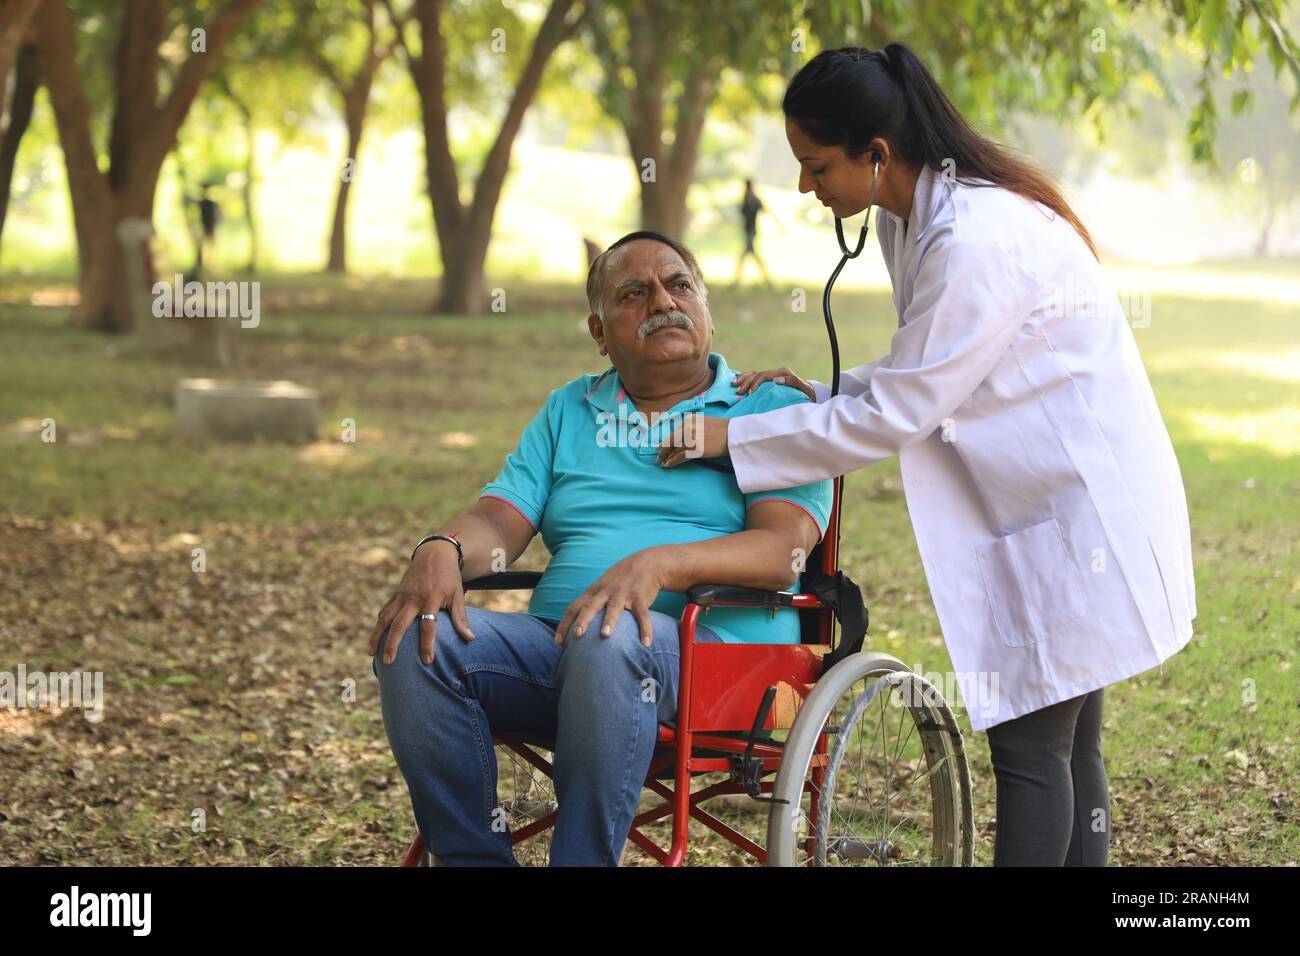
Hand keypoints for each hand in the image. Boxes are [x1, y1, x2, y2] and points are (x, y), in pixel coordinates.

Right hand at [368, 542, 475, 665]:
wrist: (434, 553)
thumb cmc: (449, 577)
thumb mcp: (457, 594)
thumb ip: (460, 618)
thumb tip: (470, 638)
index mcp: (432, 599)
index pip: (428, 625)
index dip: (427, 644)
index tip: (427, 661)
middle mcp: (414, 598)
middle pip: (400, 624)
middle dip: (393, 644)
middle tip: (389, 662)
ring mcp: (402, 595)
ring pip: (385, 618)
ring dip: (377, 635)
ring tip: (371, 654)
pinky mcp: (396, 593)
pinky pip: (385, 610)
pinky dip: (379, 624)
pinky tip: (375, 638)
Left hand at [554, 549, 668, 646]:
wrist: (646, 563)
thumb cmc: (619, 580)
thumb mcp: (601, 587)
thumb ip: (589, 603)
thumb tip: (574, 628)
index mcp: (593, 592)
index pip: (574, 608)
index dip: (564, 624)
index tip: (557, 642)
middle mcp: (605, 592)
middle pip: (590, 606)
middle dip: (583, 620)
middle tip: (576, 635)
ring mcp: (623, 594)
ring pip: (614, 608)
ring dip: (609, 621)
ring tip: (605, 635)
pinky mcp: (640, 597)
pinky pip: (642, 615)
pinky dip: (645, 629)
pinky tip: (646, 644)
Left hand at [656, 412, 728, 467]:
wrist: (735, 435)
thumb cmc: (723, 430)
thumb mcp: (704, 423)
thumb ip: (692, 429)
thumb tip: (679, 440)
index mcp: (689, 420)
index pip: (673, 433)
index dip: (665, 442)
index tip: (659, 448)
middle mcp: (688, 427)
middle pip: (670, 441)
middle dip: (662, 451)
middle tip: (658, 458)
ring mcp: (692, 438)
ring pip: (674, 450)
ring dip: (667, 458)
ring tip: (663, 464)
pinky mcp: (696, 449)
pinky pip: (680, 457)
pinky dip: (673, 462)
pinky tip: (669, 466)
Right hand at [731, 367, 814, 400]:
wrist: (812, 393)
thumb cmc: (808, 394)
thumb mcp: (803, 388)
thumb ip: (792, 382)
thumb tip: (776, 380)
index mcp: (783, 373)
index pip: (764, 375)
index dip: (755, 383)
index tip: (749, 394)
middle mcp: (777, 372)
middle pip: (757, 374)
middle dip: (746, 382)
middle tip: (738, 392)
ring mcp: (773, 375)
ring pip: (754, 374)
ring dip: (743, 379)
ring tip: (734, 386)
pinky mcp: (770, 380)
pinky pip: (755, 377)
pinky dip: (746, 378)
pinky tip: (737, 381)